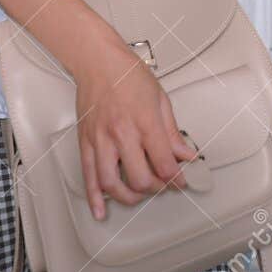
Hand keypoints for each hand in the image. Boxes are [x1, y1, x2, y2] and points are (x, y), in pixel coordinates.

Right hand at [73, 42, 197, 219]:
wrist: (98, 61)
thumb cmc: (128, 74)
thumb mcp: (161, 99)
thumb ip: (172, 132)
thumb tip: (185, 154)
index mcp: (145, 122)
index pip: (164, 163)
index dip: (177, 178)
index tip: (182, 180)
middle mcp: (122, 134)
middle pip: (140, 178)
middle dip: (156, 188)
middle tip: (163, 185)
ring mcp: (101, 140)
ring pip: (112, 183)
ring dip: (129, 197)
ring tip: (139, 195)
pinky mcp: (86, 142)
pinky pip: (88, 176)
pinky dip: (94, 197)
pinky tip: (100, 210)